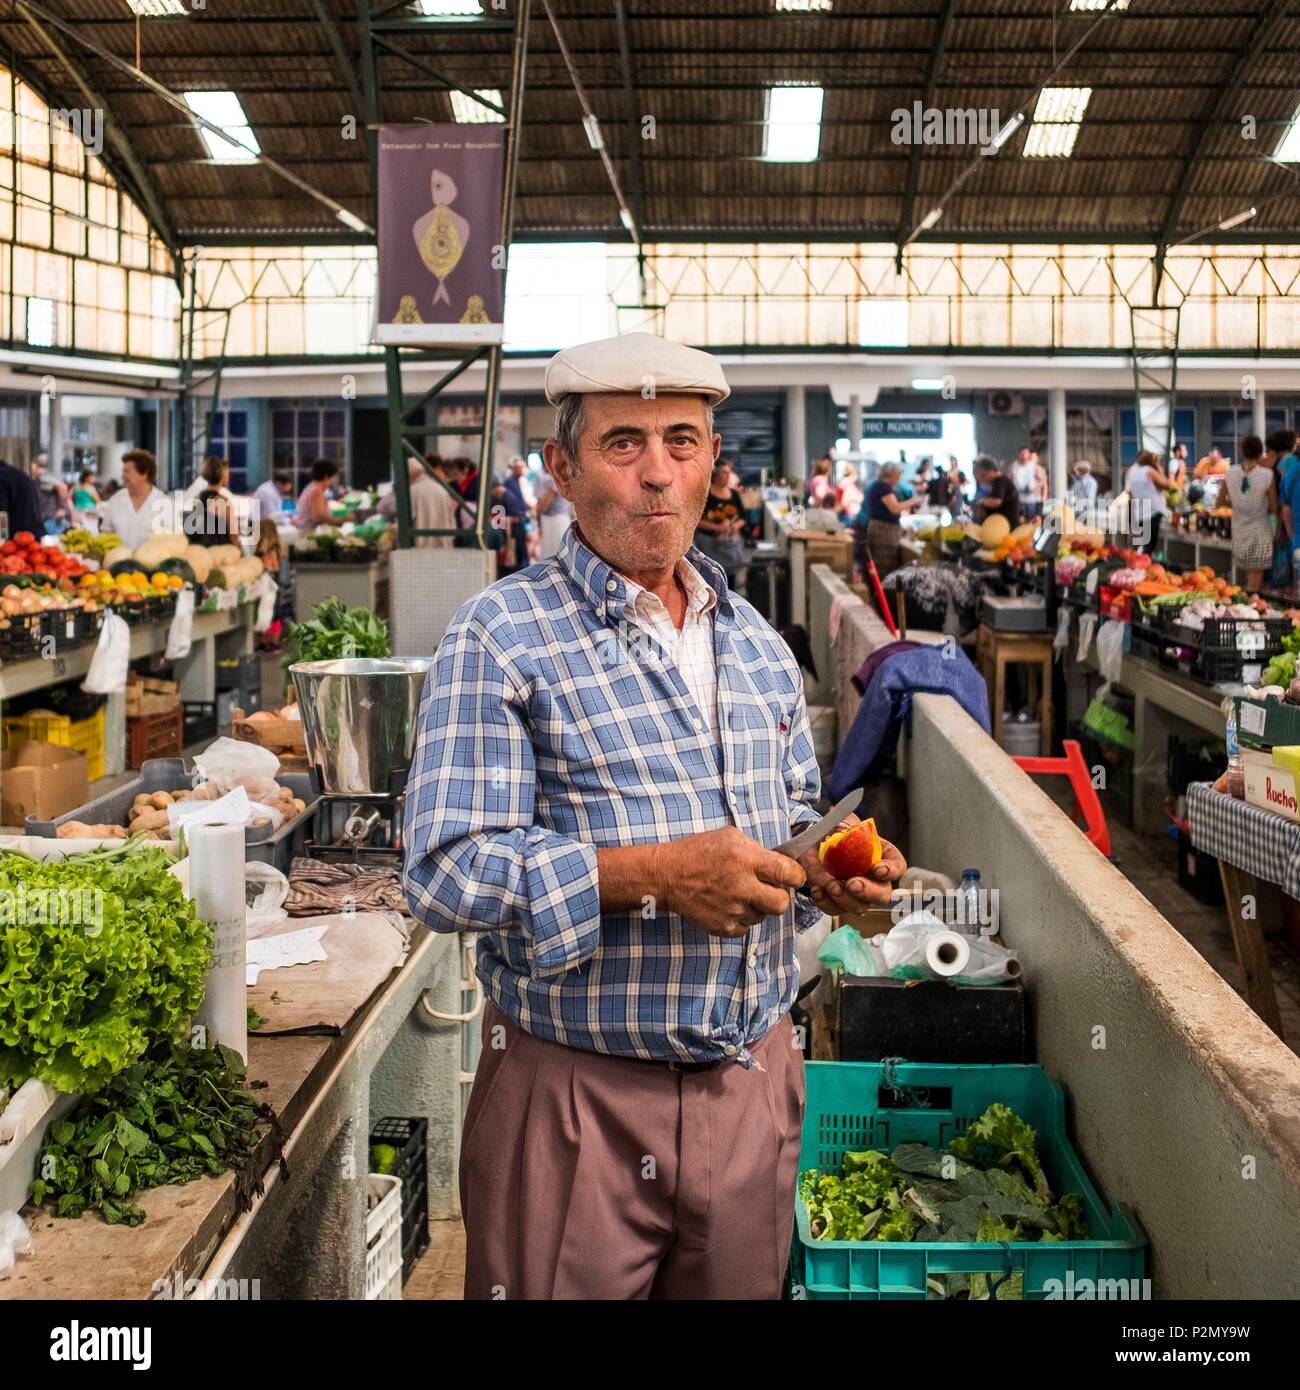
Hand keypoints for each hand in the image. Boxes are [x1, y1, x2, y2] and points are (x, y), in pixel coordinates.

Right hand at [656, 826, 806, 937]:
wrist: (666, 875)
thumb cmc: (698, 852)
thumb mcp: (730, 837)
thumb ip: (758, 850)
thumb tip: (782, 862)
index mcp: (746, 859)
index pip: (789, 874)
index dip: (796, 876)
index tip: (793, 877)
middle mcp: (741, 886)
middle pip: (781, 903)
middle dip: (779, 896)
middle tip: (769, 889)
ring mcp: (731, 909)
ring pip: (763, 916)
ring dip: (757, 907)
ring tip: (740, 894)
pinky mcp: (722, 926)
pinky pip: (745, 928)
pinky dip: (741, 918)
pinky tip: (728, 904)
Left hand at [796, 813, 906, 913]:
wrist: (816, 844)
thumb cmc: (837, 834)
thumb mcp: (843, 825)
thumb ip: (846, 828)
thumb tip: (845, 830)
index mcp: (883, 857)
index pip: (897, 867)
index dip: (890, 871)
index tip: (878, 869)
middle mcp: (875, 880)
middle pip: (883, 895)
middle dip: (868, 891)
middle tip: (852, 883)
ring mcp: (858, 895)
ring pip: (859, 907)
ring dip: (845, 899)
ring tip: (830, 886)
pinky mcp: (838, 903)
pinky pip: (835, 910)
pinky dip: (825, 902)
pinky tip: (817, 890)